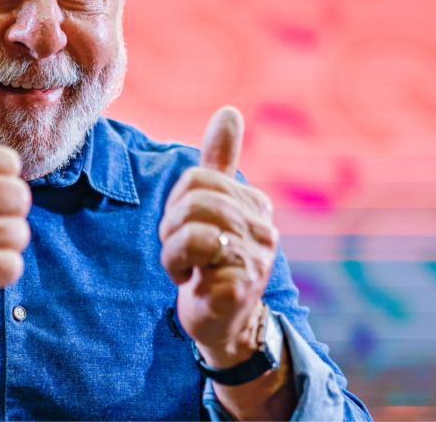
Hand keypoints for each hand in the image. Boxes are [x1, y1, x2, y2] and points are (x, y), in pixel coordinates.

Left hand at [158, 107, 277, 368]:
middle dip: (172, 227)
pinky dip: (178, 270)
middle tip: (182, 251)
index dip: (178, 204)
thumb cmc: (212, 262)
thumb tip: (229, 111)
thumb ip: (221, 162)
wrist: (223, 323)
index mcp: (256, 204)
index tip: (186, 228)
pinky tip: (194, 284)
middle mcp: (263, 228)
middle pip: (194, 201)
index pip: (197, 179)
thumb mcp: (213, 209)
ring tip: (187, 267)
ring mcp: (255, 258)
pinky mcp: (239, 285)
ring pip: (190, 229)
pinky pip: (191, 256)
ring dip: (172, 252)